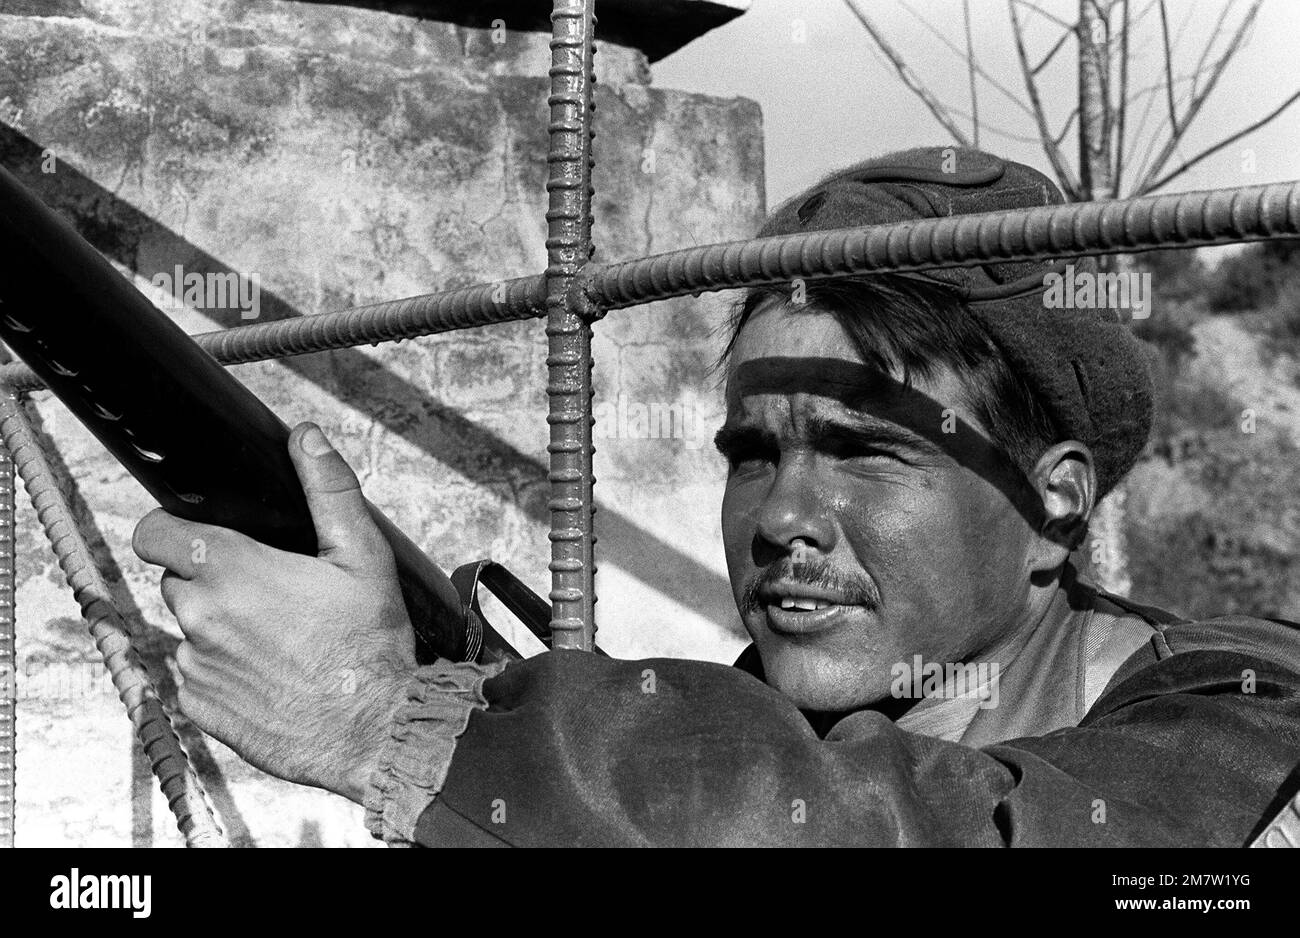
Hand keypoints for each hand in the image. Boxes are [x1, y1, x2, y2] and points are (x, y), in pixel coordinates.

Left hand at [132, 422, 417, 802]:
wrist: (373, 730)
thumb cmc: (370, 642)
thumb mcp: (363, 556)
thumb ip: (329, 490)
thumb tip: (306, 436)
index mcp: (231, 569)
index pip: (155, 532)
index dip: (174, 528)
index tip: (204, 536)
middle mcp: (199, 616)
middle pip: (179, 579)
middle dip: (214, 579)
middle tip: (271, 592)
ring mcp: (194, 665)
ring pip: (191, 628)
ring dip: (221, 626)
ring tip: (280, 638)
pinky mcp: (198, 706)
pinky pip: (197, 674)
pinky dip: (226, 669)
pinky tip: (272, 673)